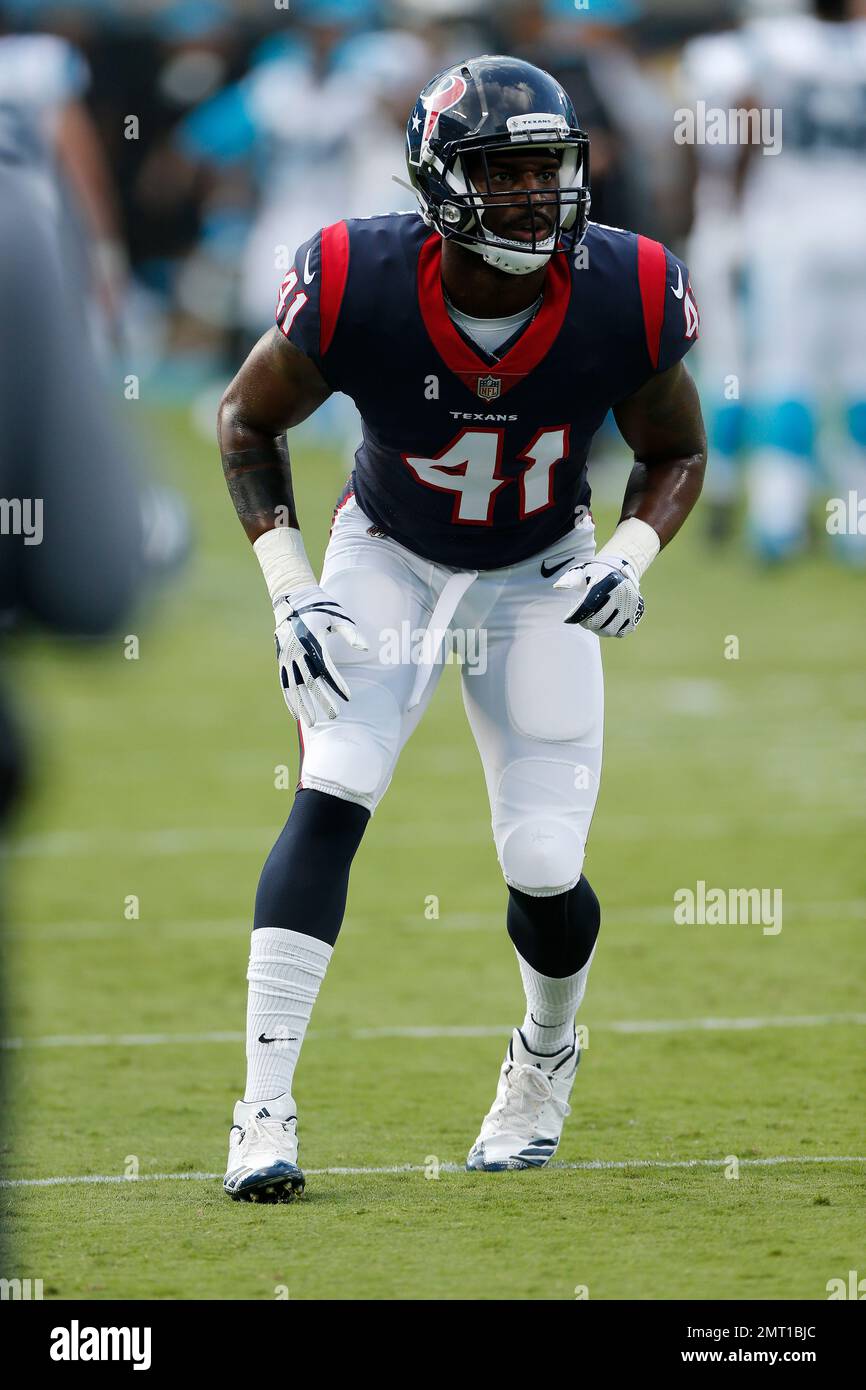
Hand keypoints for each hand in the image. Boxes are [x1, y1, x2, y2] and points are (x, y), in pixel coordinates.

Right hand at [273, 584, 366, 726]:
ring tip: (311, 723)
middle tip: (334, 716)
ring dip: (303, 705)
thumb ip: (351, 632)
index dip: (337, 684)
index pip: (326, 668)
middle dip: (321, 700)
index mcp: (312, 641)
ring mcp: (287, 656)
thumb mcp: (338, 616)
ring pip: (294, 687)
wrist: (291, 597)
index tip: (347, 697)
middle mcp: (297, 651)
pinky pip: (285, 683)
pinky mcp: (281, 659)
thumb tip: (365, 647)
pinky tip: (295, 713)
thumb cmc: (320, 607)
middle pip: (310, 681)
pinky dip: (290, 698)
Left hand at [553, 556, 644, 636]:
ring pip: (611, 630)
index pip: (589, 605)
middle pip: (600, 621)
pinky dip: (613, 631)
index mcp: (609, 581)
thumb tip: (558, 586)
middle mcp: (623, 593)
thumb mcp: (583, 570)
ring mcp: (631, 605)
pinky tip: (607, 623)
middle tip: (584, 620)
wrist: (620, 570)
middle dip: (588, 623)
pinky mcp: (637, 613)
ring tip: (595, 622)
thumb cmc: (596, 573)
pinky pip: (622, 632)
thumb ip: (571, 578)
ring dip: (600, 629)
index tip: (569, 619)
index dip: (577, 615)